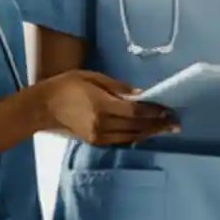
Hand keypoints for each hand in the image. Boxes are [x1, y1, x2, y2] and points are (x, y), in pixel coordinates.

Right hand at [38, 70, 176, 145]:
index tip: (168, 109)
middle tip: (176, 123)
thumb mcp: (92, 77)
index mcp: (101, 106)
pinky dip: (136, 136)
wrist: (43, 106)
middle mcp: (102, 125)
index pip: (135, 112)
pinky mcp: (96, 142)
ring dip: (150, 132)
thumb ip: (117, 87)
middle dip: (158, 125)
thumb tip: (140, 95)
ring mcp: (99, 136)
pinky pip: (121, 140)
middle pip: (137, 127)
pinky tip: (146, 132)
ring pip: (131, 136)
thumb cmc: (67, 85)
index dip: (153, 112)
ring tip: (166, 128)